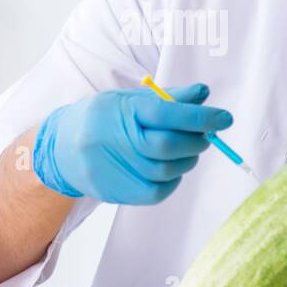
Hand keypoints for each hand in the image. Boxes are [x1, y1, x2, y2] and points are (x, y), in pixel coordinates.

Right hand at [33, 84, 231, 204]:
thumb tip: (204, 94)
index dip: (199, 117)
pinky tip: (172, 168)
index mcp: (120, 109)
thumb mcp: (130, 99)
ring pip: (166, 170)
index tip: (225, 118)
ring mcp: (113, 168)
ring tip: (187, 150)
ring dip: (187, 160)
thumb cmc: (103, 118)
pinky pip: (158, 191)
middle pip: (168, 145)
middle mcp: (114, 139)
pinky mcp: (116, 192)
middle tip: (206, 135)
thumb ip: (168, 98)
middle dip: (196, 140)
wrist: (61, 149)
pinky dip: (173, 180)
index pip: (165, 112)